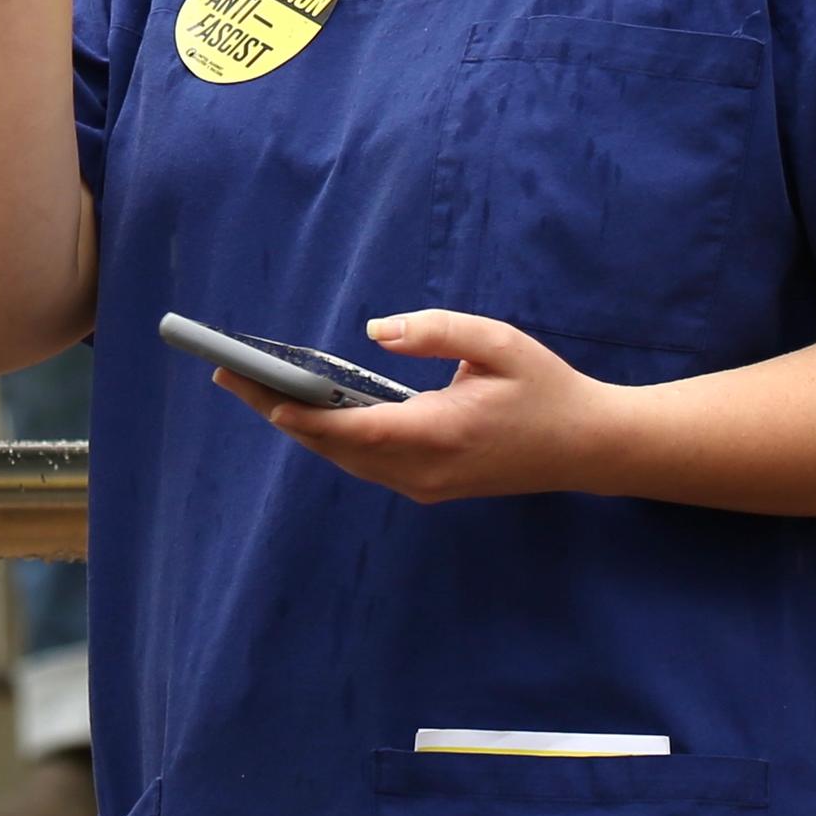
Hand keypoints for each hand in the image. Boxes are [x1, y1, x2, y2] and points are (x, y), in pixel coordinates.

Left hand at [232, 309, 611, 503]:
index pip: (358, 429)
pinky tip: (303, 409)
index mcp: (441, 434)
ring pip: (346, 460)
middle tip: (229, 375)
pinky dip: (329, 437)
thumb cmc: (543, 387)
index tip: (263, 395)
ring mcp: (424, 485)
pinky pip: (365, 464)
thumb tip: (375, 329)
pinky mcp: (427, 486)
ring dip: (299, 426)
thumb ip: (436, 331)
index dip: (307, 415)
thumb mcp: (497, 343)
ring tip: (251, 387)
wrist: (585, 447)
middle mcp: (424, 470)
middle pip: (337, 447)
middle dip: (280, 412)